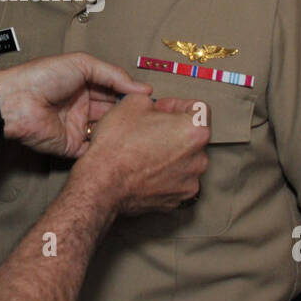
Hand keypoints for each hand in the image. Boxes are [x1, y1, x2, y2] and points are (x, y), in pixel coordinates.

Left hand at [0, 53, 150, 158]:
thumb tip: (143, 89)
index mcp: (85, 85)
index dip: (131, 95)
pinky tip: (122, 144)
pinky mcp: (72, 147)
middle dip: (129, 114)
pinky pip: (94, 150)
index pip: (114, 91)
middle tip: (149, 116)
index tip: (151, 99)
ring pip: (107, 131)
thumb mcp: (83, 64)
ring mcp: (78, 127)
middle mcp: (83, 106)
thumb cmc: (43, 76)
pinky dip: (107, 148)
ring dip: (121, 131)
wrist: (18, 101)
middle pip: (113, 112)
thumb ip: (114, 75)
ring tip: (140, 129)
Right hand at [79, 96, 210, 216]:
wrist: (102, 183)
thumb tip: (154, 108)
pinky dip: (163, 173)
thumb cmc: (117, 147)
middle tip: (149, 128)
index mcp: (195, 131)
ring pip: (184, 160)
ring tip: (143, 151)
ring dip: (169, 153)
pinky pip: (174, 179)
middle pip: (192, 136)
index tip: (163, 109)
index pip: (199, 109)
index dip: (177, 104)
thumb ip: (153, 101)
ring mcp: (189, 182)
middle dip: (173, 130)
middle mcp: (199, 159)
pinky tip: (143, 168)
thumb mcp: (132, 102)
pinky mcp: (177, 199)